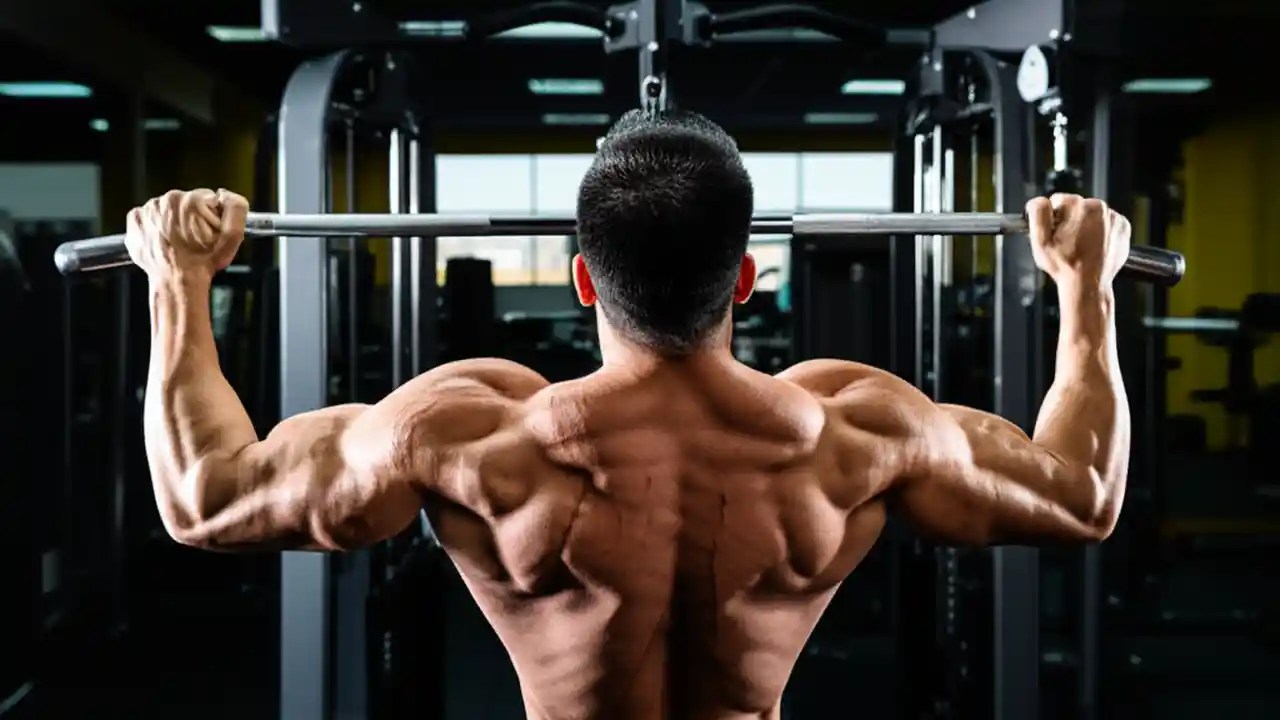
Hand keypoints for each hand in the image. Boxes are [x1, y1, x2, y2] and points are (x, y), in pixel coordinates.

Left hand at [125, 189, 248, 280]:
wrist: (176, 281)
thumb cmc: (204, 262)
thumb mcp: (232, 237)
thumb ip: (236, 208)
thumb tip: (224, 194)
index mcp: (191, 200)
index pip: (208, 198)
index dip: (212, 216)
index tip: (209, 232)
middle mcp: (167, 200)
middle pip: (186, 201)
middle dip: (191, 217)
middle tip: (193, 239)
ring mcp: (148, 209)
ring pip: (167, 208)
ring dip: (172, 221)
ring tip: (177, 241)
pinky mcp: (135, 219)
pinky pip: (148, 215)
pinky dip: (154, 225)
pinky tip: (162, 240)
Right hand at [1025, 194, 1130, 290]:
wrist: (1089, 284)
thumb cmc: (1064, 265)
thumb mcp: (1039, 240)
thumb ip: (1037, 213)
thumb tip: (1039, 201)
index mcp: (1077, 204)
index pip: (1057, 201)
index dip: (1052, 219)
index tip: (1056, 235)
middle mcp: (1099, 206)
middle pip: (1077, 207)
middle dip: (1070, 222)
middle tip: (1068, 243)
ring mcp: (1113, 217)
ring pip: (1092, 216)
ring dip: (1086, 227)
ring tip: (1081, 247)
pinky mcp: (1123, 227)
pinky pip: (1107, 224)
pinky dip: (1101, 234)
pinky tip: (1094, 247)